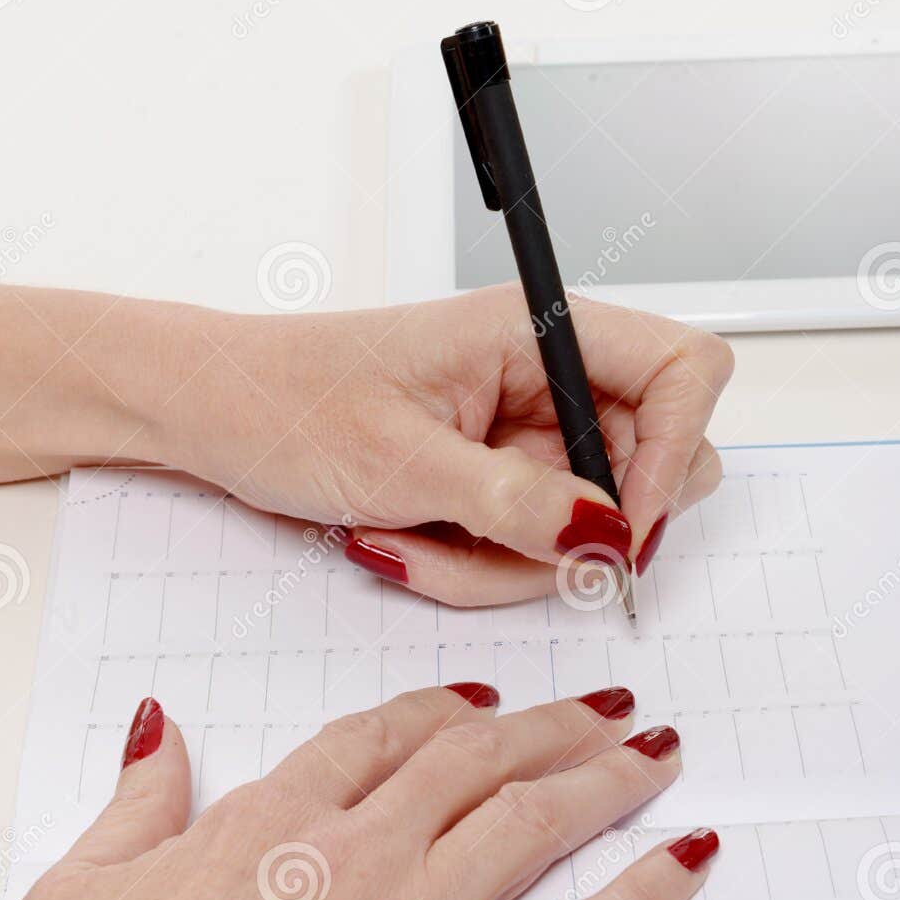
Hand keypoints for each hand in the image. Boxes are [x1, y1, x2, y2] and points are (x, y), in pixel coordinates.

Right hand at [0, 685, 714, 899]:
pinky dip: (636, 897)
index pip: (383, 737)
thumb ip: (141, 800)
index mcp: (269, 823)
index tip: (487, 704)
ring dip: (606, 779)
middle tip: (607, 712)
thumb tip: (162, 732)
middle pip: (477, 762)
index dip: (448, 712)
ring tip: (658, 755)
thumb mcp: (83, 883)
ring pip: (531, 825)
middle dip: (553, 727)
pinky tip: (682, 859)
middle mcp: (352, 859)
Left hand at [152, 285, 733, 605]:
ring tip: (416, 541)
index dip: (676, 450)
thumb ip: (515, 500)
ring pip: (584, 529)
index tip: (623, 526)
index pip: (686, 370)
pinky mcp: (497, 484)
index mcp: (537, 329)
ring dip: (509, 563)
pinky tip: (410, 545)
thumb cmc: (285, 400)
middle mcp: (546, 378)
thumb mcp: (402, 458)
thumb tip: (606, 534)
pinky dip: (477, 569)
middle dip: (581, 533)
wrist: (213, 416)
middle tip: (511, 549)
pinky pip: (529, 550)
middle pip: (649, 467)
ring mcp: (525, 437)